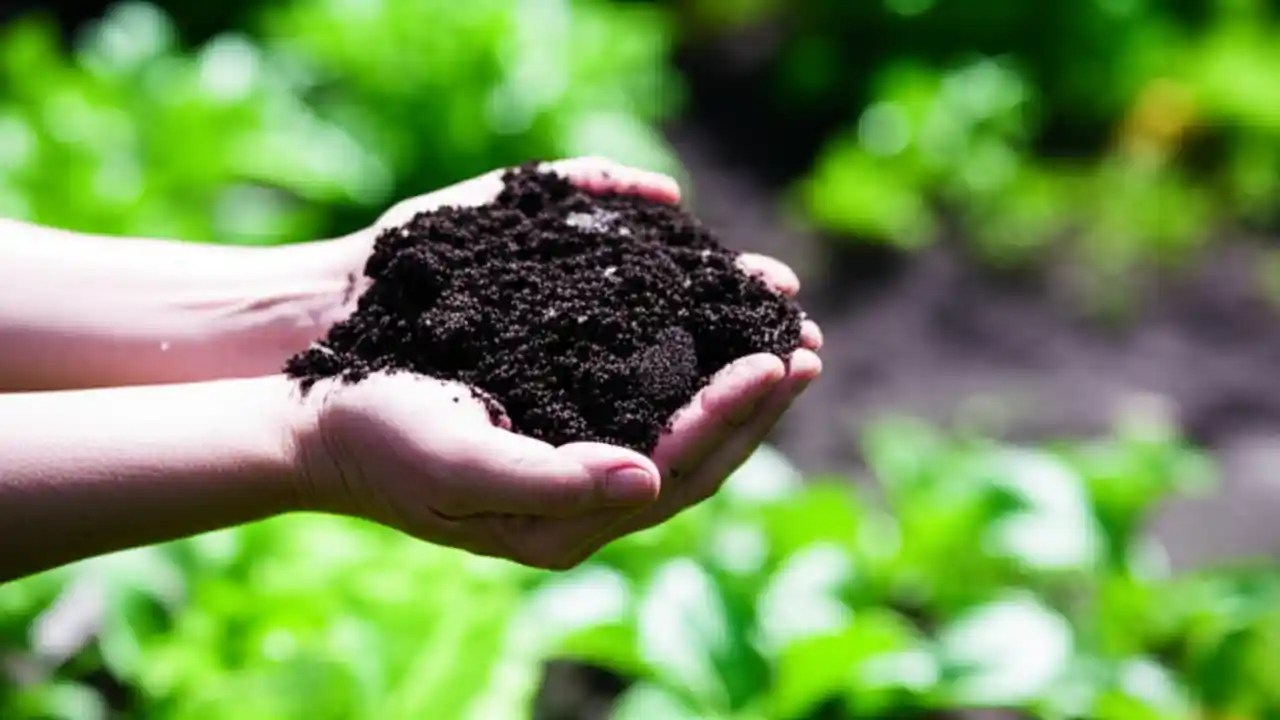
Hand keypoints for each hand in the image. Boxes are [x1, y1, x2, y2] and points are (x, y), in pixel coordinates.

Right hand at [295, 158, 822, 568]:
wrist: (315, 423)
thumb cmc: (378, 438)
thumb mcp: (457, 460)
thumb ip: (552, 480)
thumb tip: (651, 481)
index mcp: (567, 521)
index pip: (678, 469)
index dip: (734, 415)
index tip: (778, 359)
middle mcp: (583, 498)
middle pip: (698, 455)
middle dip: (757, 400)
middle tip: (807, 342)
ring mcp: (574, 461)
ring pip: (680, 427)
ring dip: (735, 382)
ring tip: (782, 331)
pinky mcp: (559, 420)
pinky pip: (643, 398)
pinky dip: (686, 363)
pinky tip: (709, 327)